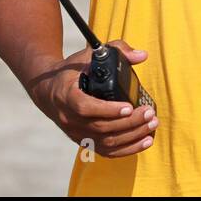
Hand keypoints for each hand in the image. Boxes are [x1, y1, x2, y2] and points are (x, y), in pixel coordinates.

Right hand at [30, 39, 158, 157]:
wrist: (48, 92)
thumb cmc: (71, 72)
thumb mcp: (87, 56)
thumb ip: (115, 50)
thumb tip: (141, 55)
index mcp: (66, 95)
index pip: (84, 107)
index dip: (107, 110)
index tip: (128, 106)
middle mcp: (69, 118)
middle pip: (100, 127)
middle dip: (128, 122)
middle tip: (149, 113)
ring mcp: (76, 133)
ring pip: (106, 141)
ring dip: (132, 135)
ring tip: (152, 123)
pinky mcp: (85, 142)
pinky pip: (107, 151)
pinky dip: (128, 148)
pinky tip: (145, 140)